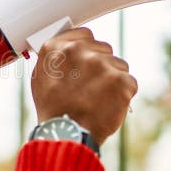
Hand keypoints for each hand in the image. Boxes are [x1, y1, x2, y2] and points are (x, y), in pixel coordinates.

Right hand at [30, 27, 137, 143]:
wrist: (66, 135)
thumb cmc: (53, 110)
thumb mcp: (41, 78)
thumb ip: (55, 59)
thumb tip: (68, 49)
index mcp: (56, 47)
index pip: (85, 35)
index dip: (88, 50)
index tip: (86, 62)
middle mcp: (78, 50)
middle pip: (104, 49)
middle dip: (101, 66)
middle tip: (90, 87)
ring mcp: (100, 64)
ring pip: (118, 65)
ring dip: (113, 80)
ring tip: (98, 99)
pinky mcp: (120, 79)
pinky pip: (129, 81)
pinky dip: (123, 94)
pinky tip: (108, 105)